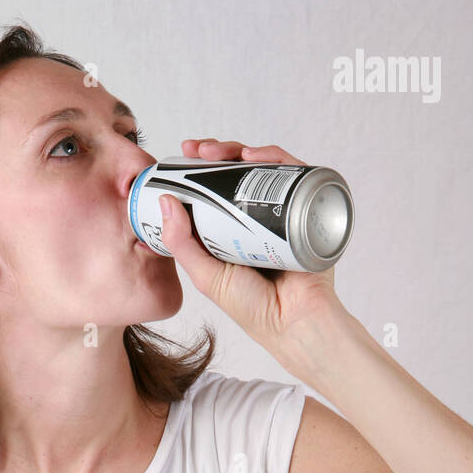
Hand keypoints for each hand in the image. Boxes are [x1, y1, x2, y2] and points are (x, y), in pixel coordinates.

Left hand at [160, 138, 345, 356]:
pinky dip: (276, 159)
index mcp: (233, 231)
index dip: (199, 170)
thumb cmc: (253, 308)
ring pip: (264, 169)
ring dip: (241, 151)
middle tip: (197, 151)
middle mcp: (258, 218)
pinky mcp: (307, 208)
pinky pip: (294, 175)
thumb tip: (166, 201)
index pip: (216, 190)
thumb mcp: (206, 276)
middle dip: (216, 154)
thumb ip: (182, 244)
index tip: (182, 157)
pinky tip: (257, 157)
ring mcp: (284, 212)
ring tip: (219, 153)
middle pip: (239, 173)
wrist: (294, 322)